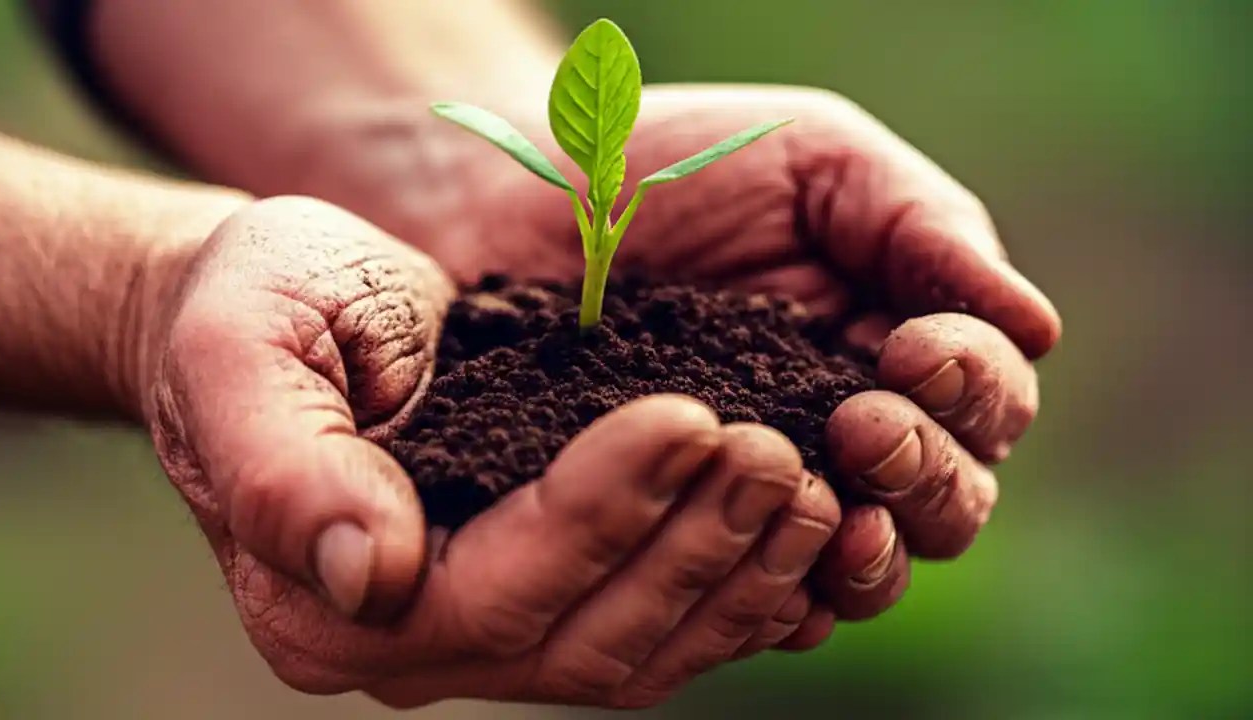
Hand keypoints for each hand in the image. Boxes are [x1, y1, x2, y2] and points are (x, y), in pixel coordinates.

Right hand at [144, 196, 845, 707]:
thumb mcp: (237, 352)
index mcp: (331, 605)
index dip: (602, 509)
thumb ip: (282, 470)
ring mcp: (489, 631)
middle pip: (587, 636)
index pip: (496, 588)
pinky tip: (802, 527)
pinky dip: (736, 586)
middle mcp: (417, 645)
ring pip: (638, 648)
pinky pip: (657, 625)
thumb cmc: (256, 312)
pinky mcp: (548, 593)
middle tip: (779, 455)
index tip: (689, 413)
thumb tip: (370, 571)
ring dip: (736, 574)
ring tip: (813, 488)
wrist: (285, 309)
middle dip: (694, 545)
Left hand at [345, 85, 1061, 630]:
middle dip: (925, 471)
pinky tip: (764, 571)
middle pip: (949, 499)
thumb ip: (925, 227)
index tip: (911, 345)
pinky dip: (781, 596)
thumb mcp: (818, 158)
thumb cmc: (676, 164)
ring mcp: (774, 490)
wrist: (525, 201)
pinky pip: (761, 597)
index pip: (987, 399)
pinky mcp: (691, 531)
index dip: (971, 385)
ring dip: (872, 554)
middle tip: (862, 425)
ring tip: (838, 513)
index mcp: (897, 342)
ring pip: (869, 565)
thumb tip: (1037, 327)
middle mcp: (851, 430)